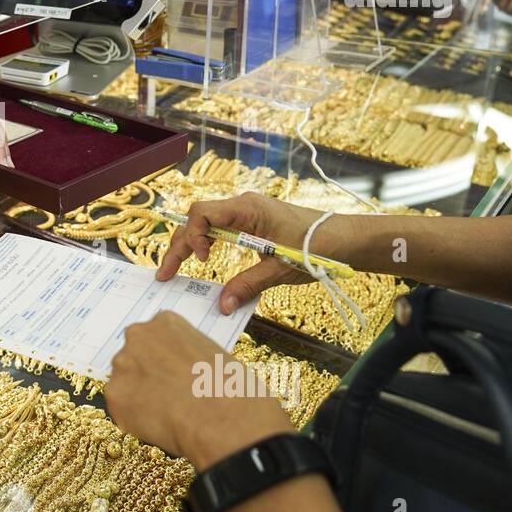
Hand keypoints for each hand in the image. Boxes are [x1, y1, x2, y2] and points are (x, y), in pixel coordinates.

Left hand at [105, 311, 291, 468]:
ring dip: (139, 397)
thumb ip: (184, 354)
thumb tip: (177, 370)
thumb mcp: (210, 353)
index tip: (170, 375)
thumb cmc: (228, 386)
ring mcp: (122, 364)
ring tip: (167, 412)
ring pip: (125, 384)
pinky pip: (122, 410)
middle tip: (166, 396)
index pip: (152, 339)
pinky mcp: (115, 395)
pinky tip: (160, 423)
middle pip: (132, 358)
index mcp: (164, 321)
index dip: (161, 361)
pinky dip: (136, 420)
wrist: (221, 415)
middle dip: (145, 376)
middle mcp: (137, 336)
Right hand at [157, 192, 354, 313]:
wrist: (345, 239)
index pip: (203, 213)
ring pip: (206, 222)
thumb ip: (247, 286)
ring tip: (176, 268)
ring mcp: (247, 212)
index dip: (193, 236)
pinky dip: (208, 242)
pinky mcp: (253, 221)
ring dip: (191, 243)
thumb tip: (221, 306)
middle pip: (198, 218)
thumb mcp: (279, 270)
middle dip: (180, 245)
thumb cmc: (317, 247)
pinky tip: (204, 259)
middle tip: (166, 273)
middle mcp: (243, 205)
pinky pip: (221, 227)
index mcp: (248, 209)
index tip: (202, 260)